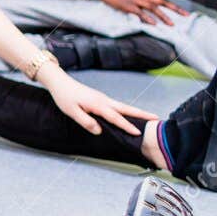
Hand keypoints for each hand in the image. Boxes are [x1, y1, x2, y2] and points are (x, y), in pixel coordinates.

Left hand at [41, 70, 155, 135]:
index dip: (126, 126)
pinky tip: (129, 115)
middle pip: (126, 108)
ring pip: (123, 106)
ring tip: (149, 118)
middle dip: (141, 114)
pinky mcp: (101, 99)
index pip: (115, 117)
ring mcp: (103, 98)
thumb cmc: (64, 97)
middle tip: (156, 118)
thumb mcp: (71, 111)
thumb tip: (99, 131)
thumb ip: (85, 121)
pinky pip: (117, 106)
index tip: (138, 133)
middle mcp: (104, 100)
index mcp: (98, 104)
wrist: (60, 82)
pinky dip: (127, 111)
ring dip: (136, 112)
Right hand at [86, 0, 187, 25]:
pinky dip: (147, 18)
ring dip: (163, 16)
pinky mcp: (128, 6)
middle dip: (175, 10)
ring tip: (171, 24)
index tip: (183, 12)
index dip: (173, 6)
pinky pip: (140, 13)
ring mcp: (136, 0)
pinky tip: (153, 24)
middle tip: (186, 16)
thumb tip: (146, 3)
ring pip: (154, 8)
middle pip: (162, 3)